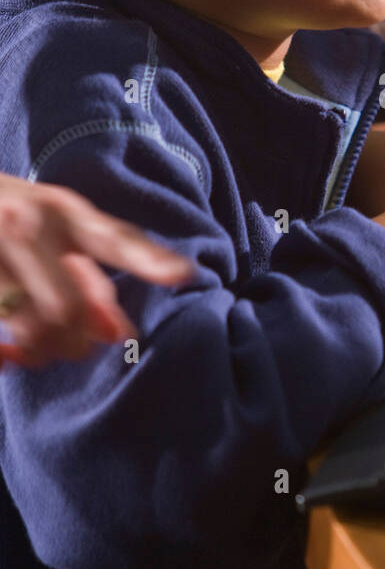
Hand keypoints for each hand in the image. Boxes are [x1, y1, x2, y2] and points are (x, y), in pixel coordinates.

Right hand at [0, 176, 193, 368]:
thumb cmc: (10, 214)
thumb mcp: (51, 225)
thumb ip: (89, 272)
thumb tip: (116, 333)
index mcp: (60, 210)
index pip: (112, 238)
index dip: (149, 258)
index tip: (184, 274)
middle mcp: (26, 225)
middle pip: (68, 306)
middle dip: (77, 341)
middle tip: (75, 348)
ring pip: (32, 327)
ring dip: (42, 351)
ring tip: (39, 350)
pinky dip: (6, 358)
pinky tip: (8, 357)